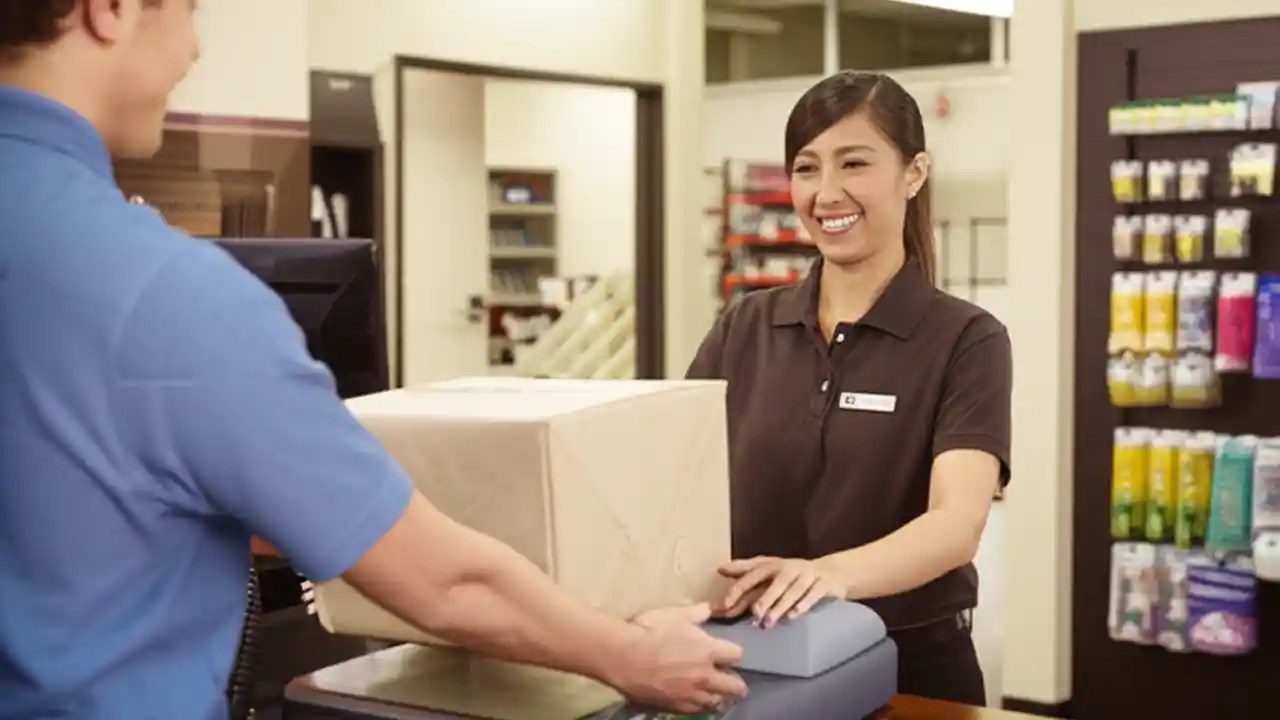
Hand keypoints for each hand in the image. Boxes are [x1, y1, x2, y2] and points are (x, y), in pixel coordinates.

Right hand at [610, 603, 747, 712]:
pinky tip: (693, 698)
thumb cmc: (650, 631)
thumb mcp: (675, 614)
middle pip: (736, 687)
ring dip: (717, 695)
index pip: (737, 655)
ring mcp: (692, 694)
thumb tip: (709, 609)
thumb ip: (696, 613)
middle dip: (736, 683)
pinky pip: (697, 710)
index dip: (732, 653)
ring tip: (711, 690)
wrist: (624, 657)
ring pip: (717, 701)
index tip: (725, 651)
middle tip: (729, 678)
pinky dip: (699, 704)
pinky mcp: (677, 706)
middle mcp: (706, 676)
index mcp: (708, 651)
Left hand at [717, 556, 843, 627]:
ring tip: (770, 622)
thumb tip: (720, 569)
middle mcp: (790, 567)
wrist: (833, 572)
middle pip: (775, 581)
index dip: (740, 588)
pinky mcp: (824, 584)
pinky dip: (803, 604)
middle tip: (754, 615)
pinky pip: (814, 593)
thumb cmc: (794, 575)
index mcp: (774, 564)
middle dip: (764, 598)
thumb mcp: (770, 571)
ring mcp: (808, 575)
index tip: (726, 604)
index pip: (754, 574)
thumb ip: (746, 572)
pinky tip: (793, 616)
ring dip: (781, 605)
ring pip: (794, 589)